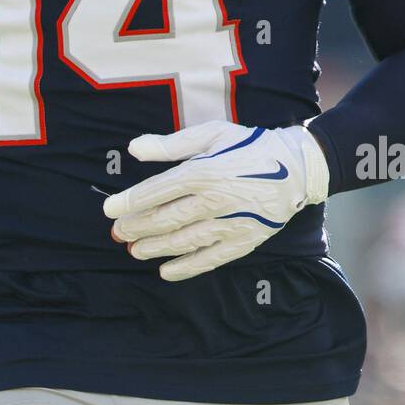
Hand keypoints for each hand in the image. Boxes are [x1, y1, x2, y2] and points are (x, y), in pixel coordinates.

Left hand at [104, 120, 329, 280]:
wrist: (295, 167)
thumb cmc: (249, 146)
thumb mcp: (211, 134)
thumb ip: (171, 144)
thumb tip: (133, 148)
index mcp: (202, 172)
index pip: (156, 191)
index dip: (129, 202)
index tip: (109, 210)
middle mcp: (213, 201)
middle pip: (165, 219)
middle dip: (137, 228)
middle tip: (118, 233)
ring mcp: (229, 224)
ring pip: (183, 241)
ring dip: (155, 248)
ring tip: (135, 251)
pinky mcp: (243, 241)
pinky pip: (209, 259)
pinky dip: (185, 267)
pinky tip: (166, 271)